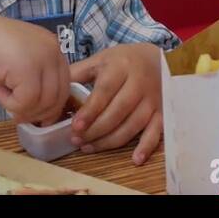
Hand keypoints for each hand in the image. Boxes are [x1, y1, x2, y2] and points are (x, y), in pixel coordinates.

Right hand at [0, 8, 69, 125]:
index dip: (52, 104)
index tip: (36, 115)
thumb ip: (35, 77)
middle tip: (19, 115)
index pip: (64, 83)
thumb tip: (44, 109)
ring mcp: (42, 58)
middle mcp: (52, 50)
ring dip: (23, 108)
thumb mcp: (19, 60)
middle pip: (59, 95)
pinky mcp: (27, 69)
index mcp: (53, 47)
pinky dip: (10, 104)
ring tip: (4, 99)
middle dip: (40, 112)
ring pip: (44, 102)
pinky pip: (26, 101)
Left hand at [68, 43, 162, 164]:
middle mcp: (139, 83)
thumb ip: (80, 72)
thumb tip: (55, 89)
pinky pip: (156, 131)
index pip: (104, 92)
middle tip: (77, 140)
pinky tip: (136, 159)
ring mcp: (153, 99)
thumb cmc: (125, 60)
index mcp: (121, 67)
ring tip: (90, 147)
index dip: (90, 112)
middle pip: (118, 112)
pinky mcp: (163, 111)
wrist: (159, 58)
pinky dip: (147, 146)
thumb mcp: (102, 59)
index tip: (75, 127)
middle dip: (96, 130)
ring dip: (111, 141)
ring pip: (133, 125)